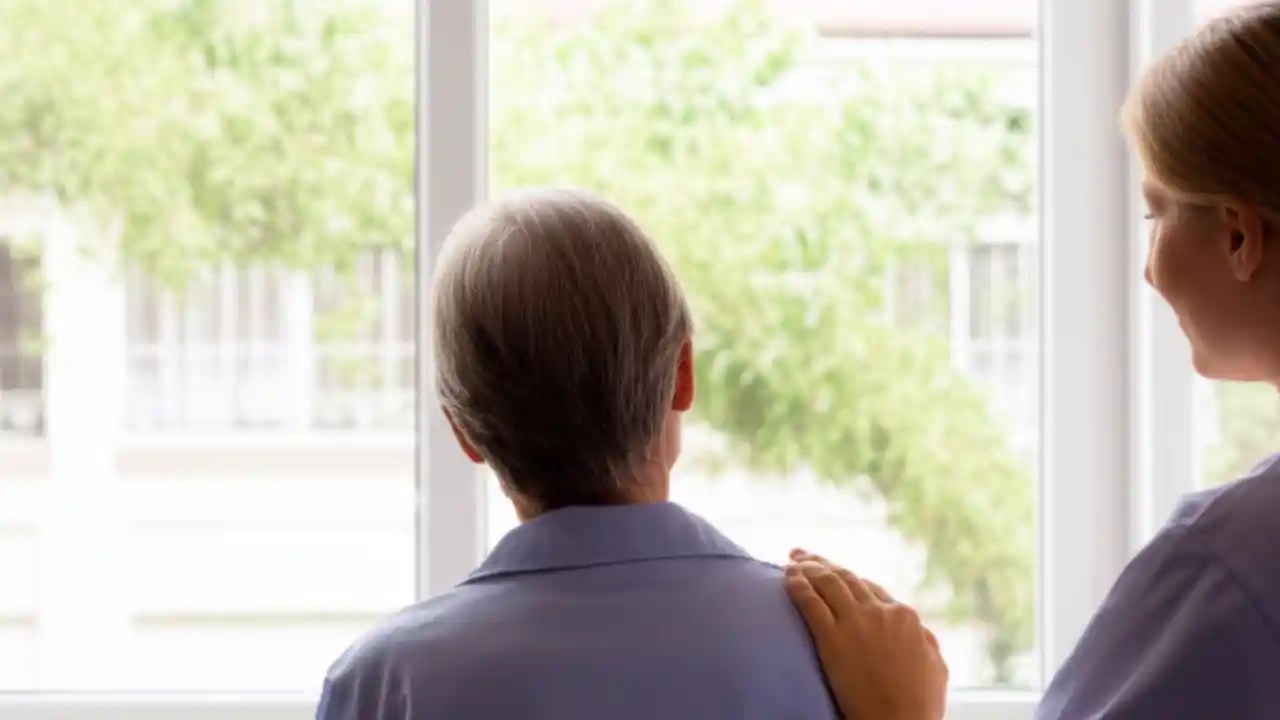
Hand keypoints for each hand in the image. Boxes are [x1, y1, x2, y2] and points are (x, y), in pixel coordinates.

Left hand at [785, 549, 947, 719]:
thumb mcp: (935, 667)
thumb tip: (919, 631)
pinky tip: (786, 578)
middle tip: (803, 555)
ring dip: (807, 567)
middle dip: (822, 563)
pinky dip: (797, 585)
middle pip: (846, 578)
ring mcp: (856, 623)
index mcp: (905, 616)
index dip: (847, 577)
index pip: (870, 587)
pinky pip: (811, 602)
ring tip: (792, 560)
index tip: (833, 571)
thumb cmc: (920, 705)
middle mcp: (880, 612)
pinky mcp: (833, 639)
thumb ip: (924, 641)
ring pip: (828, 583)